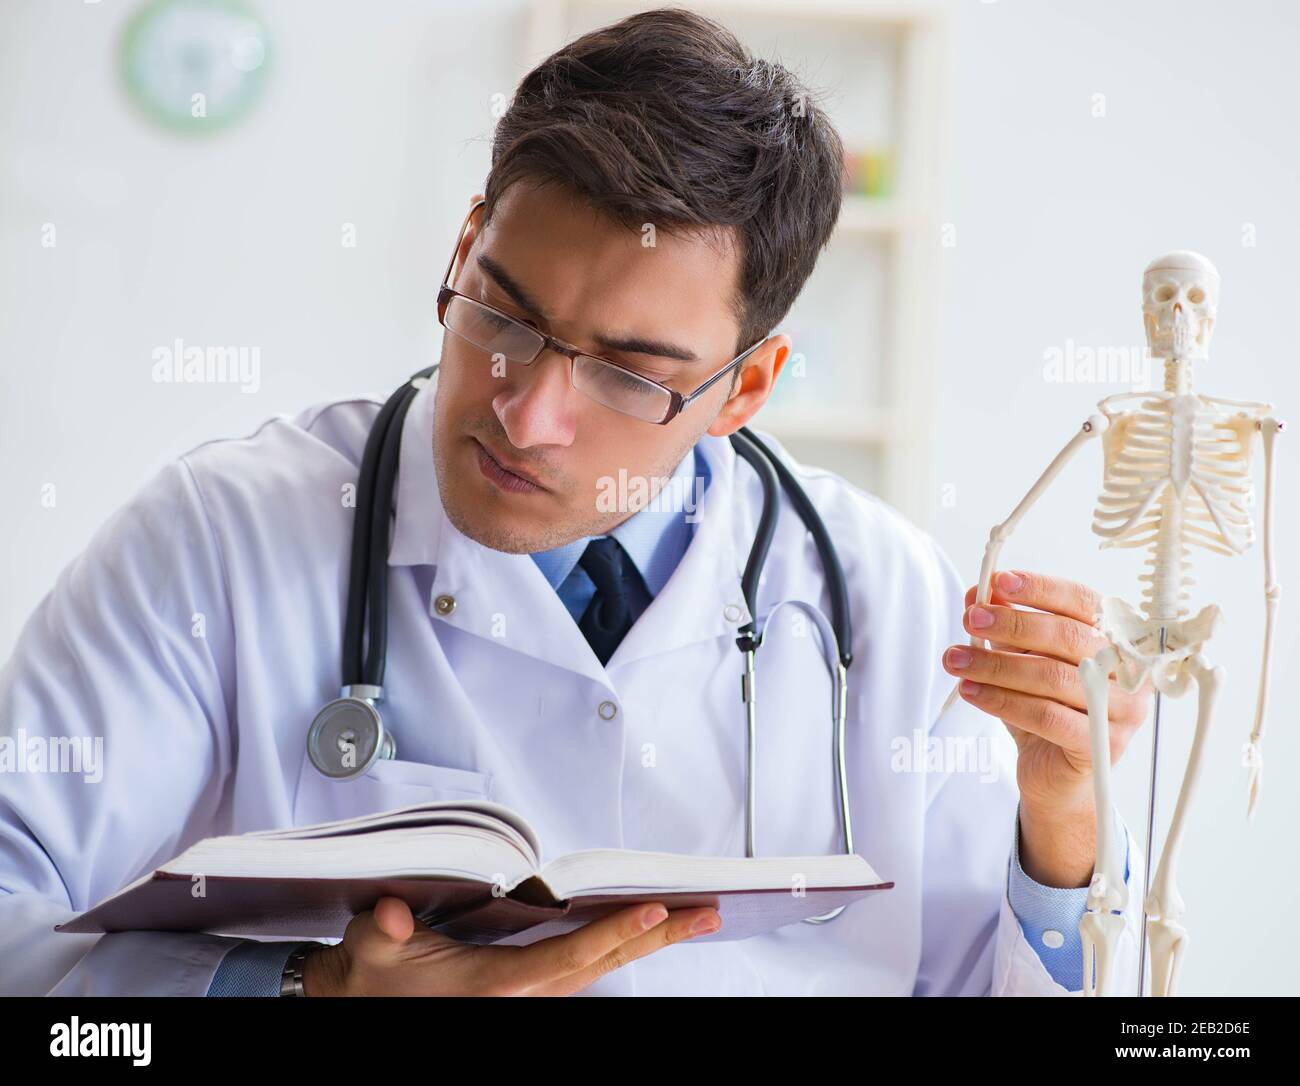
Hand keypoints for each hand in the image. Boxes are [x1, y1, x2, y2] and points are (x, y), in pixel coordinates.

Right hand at [302, 895, 721, 995]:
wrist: (358, 1003)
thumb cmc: (371, 974)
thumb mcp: (370, 945)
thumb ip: (383, 929)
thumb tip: (394, 917)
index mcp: (492, 987)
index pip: (566, 957)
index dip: (612, 932)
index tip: (655, 906)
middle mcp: (520, 998)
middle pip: (602, 965)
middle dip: (657, 937)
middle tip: (707, 912)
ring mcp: (527, 998)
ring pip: (600, 970)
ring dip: (647, 941)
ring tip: (692, 917)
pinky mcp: (526, 991)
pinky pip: (584, 969)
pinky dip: (618, 947)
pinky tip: (641, 928)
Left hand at [940, 570, 1150, 884]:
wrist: (1055, 776)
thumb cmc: (1044, 707)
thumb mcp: (1023, 659)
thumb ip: (1007, 624)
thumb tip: (979, 593)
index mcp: (1119, 639)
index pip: (1084, 602)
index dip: (1041, 589)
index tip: (999, 582)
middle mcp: (1130, 673)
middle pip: (1069, 638)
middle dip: (1012, 625)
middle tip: (970, 620)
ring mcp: (1122, 712)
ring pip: (1053, 678)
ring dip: (996, 665)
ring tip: (956, 660)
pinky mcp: (1100, 748)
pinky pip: (1046, 717)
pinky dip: (1002, 701)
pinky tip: (971, 691)